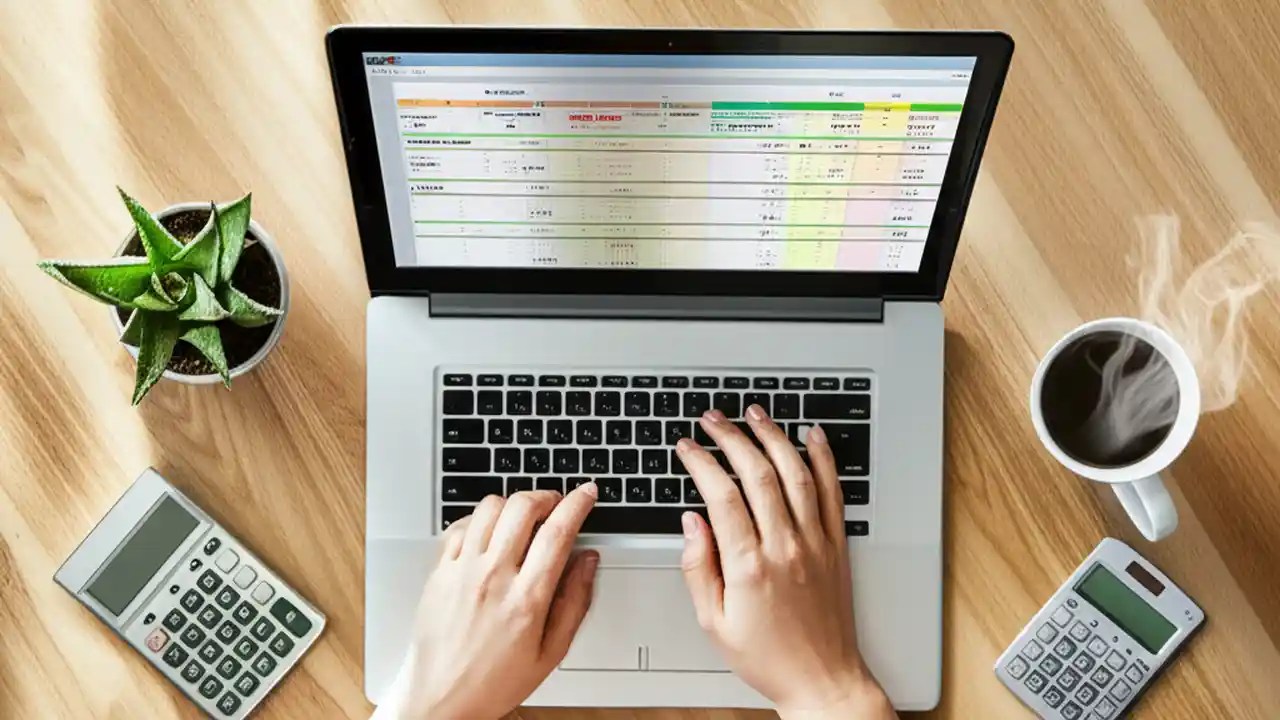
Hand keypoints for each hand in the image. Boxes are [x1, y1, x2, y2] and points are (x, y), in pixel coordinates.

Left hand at [375, 485, 599, 719]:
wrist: (440, 699)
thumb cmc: (494, 683)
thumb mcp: (551, 653)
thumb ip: (575, 603)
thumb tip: (588, 561)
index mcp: (526, 600)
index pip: (558, 532)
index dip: (578, 504)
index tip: (587, 493)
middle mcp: (492, 578)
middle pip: (523, 508)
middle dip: (547, 495)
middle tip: (556, 503)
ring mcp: (462, 571)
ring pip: (490, 508)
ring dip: (513, 502)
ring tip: (524, 515)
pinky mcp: (440, 572)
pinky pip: (461, 525)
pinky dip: (481, 518)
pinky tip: (491, 531)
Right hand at [678, 407, 895, 719]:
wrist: (822, 680)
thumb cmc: (767, 658)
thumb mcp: (714, 623)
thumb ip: (699, 568)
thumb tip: (691, 523)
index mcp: (750, 567)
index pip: (722, 496)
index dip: (702, 463)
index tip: (687, 447)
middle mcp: (785, 548)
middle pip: (759, 474)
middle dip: (732, 438)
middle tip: (713, 419)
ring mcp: (815, 543)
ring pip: (796, 474)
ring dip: (774, 437)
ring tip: (754, 414)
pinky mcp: (835, 545)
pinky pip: (832, 492)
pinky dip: (823, 459)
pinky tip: (811, 436)